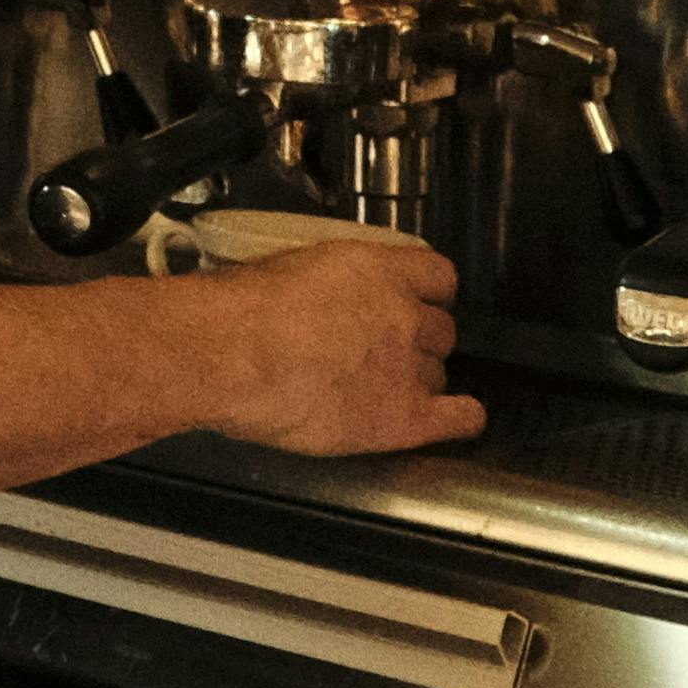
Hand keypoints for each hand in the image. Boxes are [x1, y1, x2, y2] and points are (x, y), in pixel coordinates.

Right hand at [208, 237, 485, 457]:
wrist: (228, 355)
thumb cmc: (238, 312)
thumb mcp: (288, 268)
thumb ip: (327, 281)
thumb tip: (325, 296)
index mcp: (377, 269)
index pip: (437, 275)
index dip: (426, 295)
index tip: (416, 303)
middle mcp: (403, 314)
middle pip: (440, 330)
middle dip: (417, 340)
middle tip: (381, 351)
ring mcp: (408, 366)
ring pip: (437, 373)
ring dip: (416, 379)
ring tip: (378, 389)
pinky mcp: (404, 417)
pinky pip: (458, 419)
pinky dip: (459, 418)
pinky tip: (448, 418)